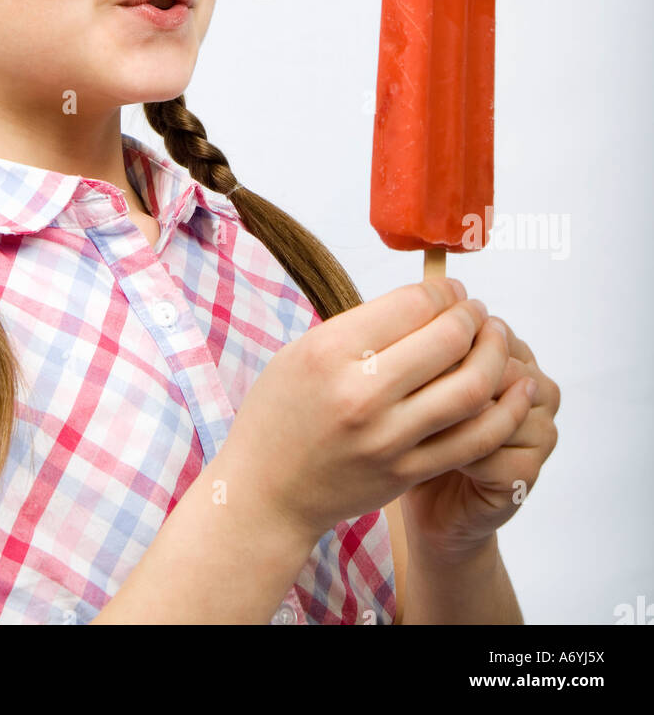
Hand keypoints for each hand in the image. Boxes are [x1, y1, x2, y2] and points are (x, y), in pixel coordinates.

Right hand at [217, 279, 555, 547]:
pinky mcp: (406, 473)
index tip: (451, 291)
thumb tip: (426, 302)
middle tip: (477, 312)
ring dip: (495, 355)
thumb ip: (361, 327)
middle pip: (447, 339)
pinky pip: (474, 439)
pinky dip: (505, 410)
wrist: (266, 492)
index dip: (443, 291)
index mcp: (329, 353)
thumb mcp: (303, 352)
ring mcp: (388, 439)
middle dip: (473, 316)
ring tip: (496, 341)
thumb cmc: (281, 412)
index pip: (411, 304)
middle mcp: (360, 395)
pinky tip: (517, 389)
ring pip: (471, 388)